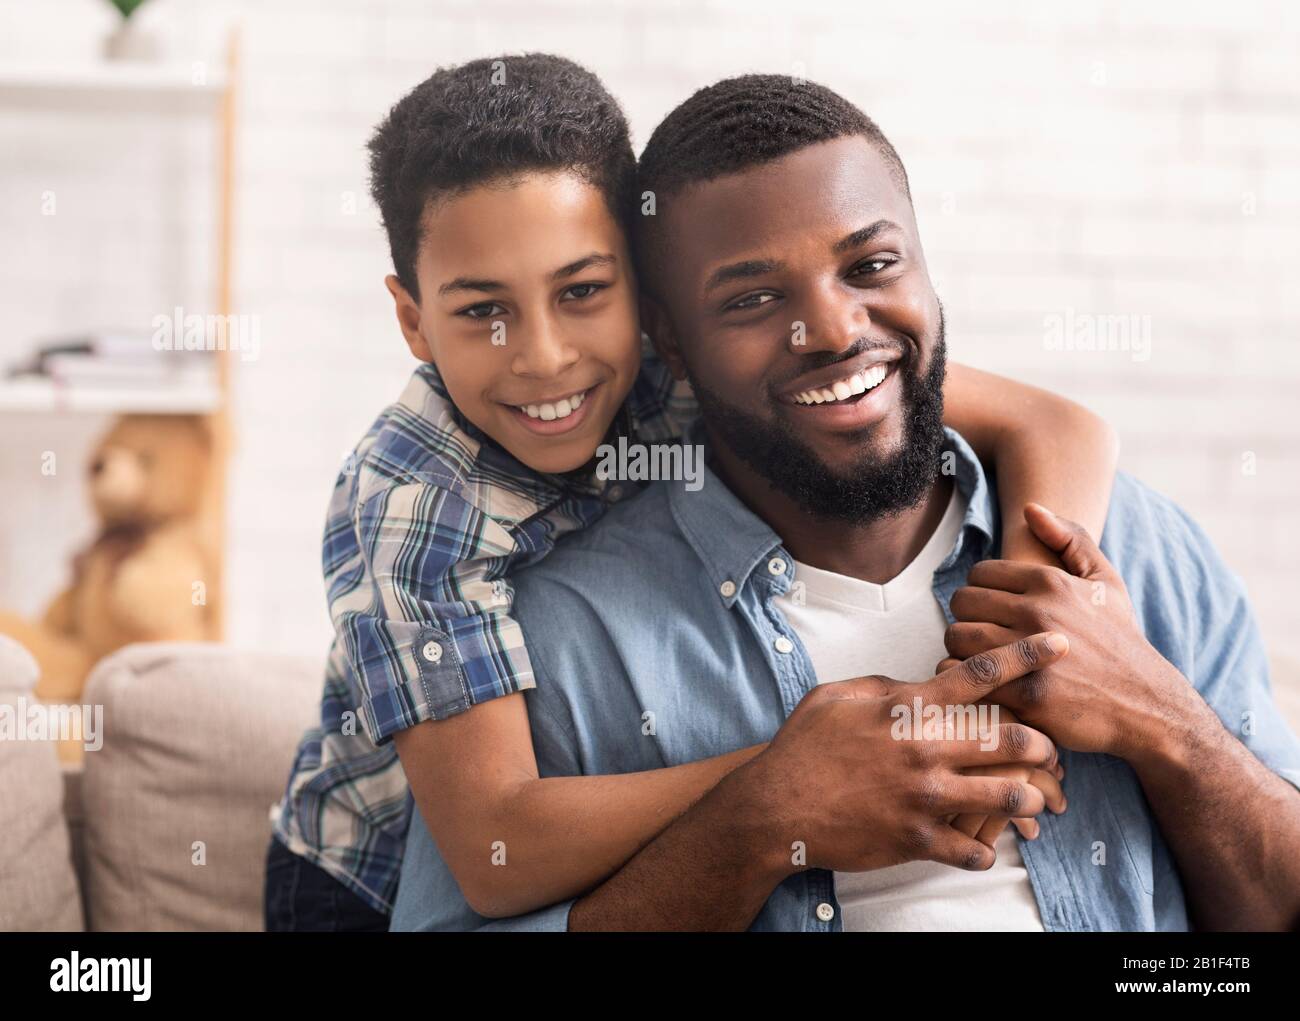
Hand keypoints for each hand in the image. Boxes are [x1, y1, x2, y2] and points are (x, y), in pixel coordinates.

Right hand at [746, 632, 1067, 875]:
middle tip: (1048, 748)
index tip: (1060, 646)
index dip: (1026, 656)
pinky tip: (985, 842)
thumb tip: (916, 683)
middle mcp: (925, 750)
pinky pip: (976, 850)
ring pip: (1008, 795)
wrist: (776, 807)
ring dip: (1030, 796)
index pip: (980, 675)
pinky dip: (988, 847)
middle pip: (1013, 738)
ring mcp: (925, 798)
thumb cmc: (803, 747)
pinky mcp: (917, 840)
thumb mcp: (837, 696)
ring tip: (1034, 798)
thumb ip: (885, 686)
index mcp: (908, 709)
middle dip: (1044, 742)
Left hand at [944, 503, 1193, 758]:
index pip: (979, 574)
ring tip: (980, 657)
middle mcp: (1038, 612)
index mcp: (1051, 582)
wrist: (1146, 706)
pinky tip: (984, 684)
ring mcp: (1029, 652)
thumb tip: (1030, 508)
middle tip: (981, 635)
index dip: (980, 591)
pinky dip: (965, 680)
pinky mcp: (1024, 693)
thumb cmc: (1120, 641)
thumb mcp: (1107, 583)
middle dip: (967, 618)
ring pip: (957, 637)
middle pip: (962, 603)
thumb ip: (1071, 539)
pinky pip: (966, 675)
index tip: (992, 610)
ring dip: (961, 649)